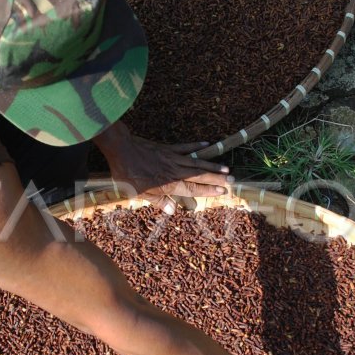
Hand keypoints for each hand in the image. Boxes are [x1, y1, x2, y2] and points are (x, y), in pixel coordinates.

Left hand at [94, 123, 230, 211]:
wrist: (121, 149)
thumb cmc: (127, 174)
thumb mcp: (139, 193)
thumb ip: (158, 201)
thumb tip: (173, 211)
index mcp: (168, 184)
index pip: (192, 188)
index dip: (208, 190)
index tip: (222, 191)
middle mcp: (174, 171)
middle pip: (199, 175)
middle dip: (216, 178)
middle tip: (232, 179)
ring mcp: (172, 158)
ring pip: (196, 162)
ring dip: (211, 164)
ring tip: (226, 167)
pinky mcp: (167, 148)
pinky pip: (184, 147)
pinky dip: (196, 146)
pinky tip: (207, 144)